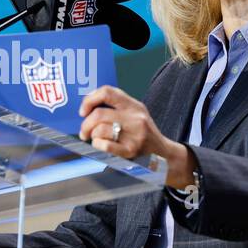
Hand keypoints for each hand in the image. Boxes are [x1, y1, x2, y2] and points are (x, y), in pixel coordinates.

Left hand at [77, 85, 198, 187]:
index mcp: (134, 105)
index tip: (83, 111)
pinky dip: (97, 145)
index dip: (89, 100)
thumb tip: (88, 105)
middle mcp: (136, 118)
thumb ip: (116, 107)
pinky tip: (101, 146)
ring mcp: (134, 135)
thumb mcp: (136, 114)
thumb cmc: (144, 134)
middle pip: (99, 114)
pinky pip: (105, 145)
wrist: (163, 154)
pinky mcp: (131, 151)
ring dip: (92, 136)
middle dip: (86, 124)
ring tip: (95, 139)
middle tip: (84, 132)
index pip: (107, 92)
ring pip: (100, 130)